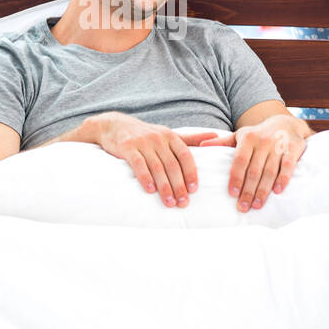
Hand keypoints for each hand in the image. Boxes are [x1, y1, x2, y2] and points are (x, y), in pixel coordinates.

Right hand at [90, 113, 218, 207]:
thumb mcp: (167, 133)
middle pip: (172, 165)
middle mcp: (159, 138)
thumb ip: (190, 138)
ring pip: (157, 167)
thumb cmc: (145, 134)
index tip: (194, 190)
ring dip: (164, 187)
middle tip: (183, 203)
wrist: (113, 125)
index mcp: (171, 136)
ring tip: (169, 203)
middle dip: (179, 186)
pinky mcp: (127, 147)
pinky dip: (145, 178)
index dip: (191, 173)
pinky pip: (138, 164)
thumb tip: (215, 135)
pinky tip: (150, 190)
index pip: (185, 156)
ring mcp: (143, 142)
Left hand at [198, 114, 307, 211]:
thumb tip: (201, 147)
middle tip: (243, 207)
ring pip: (270, 171)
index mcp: (248, 138)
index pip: (239, 161)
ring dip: (263, 190)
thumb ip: (222, 142)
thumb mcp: (241, 135)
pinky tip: (277, 191)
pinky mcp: (293, 149)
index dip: (236, 178)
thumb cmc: (259, 133)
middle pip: (254, 170)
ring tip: (257, 205)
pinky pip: (287, 166)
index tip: (232, 194)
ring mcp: (278, 145)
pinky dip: (283, 179)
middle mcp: (263, 141)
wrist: (286, 123)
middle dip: (248, 191)